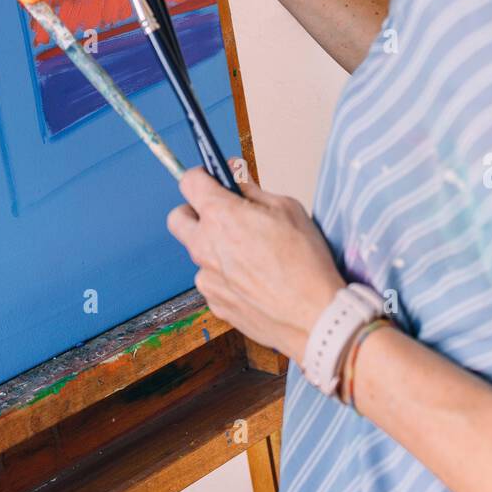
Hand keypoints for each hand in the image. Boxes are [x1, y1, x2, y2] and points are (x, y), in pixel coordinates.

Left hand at [167, 161, 345, 365]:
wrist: (314, 316)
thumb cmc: (305, 263)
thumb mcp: (287, 209)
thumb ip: (253, 192)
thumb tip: (238, 182)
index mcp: (220, 216)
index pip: (189, 182)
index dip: (201, 176)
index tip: (212, 178)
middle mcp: (205, 246)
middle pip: (178, 218)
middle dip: (193, 210)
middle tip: (221, 213)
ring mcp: (207, 278)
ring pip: (198, 253)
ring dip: (215, 247)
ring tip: (251, 254)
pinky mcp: (215, 302)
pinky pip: (212, 281)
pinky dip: (226, 276)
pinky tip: (255, 279)